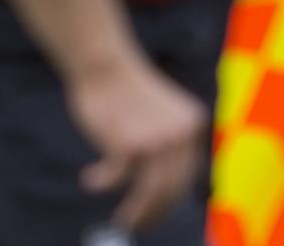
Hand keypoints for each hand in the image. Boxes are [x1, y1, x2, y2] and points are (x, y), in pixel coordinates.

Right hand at [69, 57, 207, 230]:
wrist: (102, 60)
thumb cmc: (118, 84)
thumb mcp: (155, 110)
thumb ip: (163, 137)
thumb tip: (157, 179)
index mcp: (192, 125)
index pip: (186, 173)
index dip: (170, 195)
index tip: (157, 208)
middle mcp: (181, 136)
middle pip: (172, 187)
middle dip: (156, 211)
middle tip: (139, 223)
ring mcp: (157, 141)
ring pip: (152, 191)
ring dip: (138, 212)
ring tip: (124, 222)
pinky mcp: (130, 144)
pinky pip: (118, 177)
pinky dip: (103, 182)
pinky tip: (91, 181)